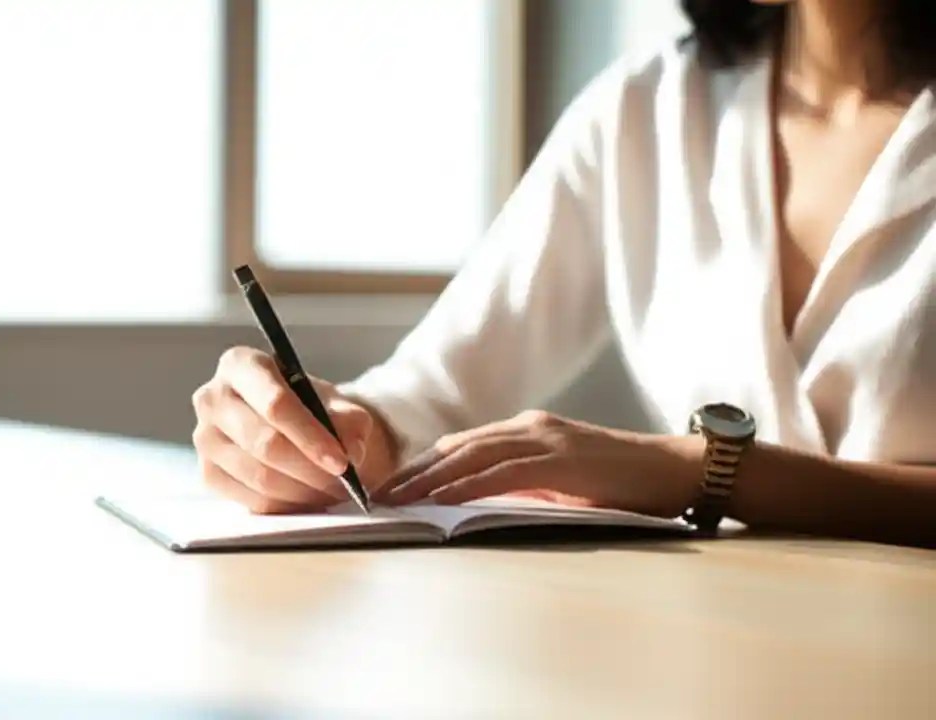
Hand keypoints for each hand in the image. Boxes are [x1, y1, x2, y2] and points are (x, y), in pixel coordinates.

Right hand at [191, 347, 385, 513]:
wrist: (295, 427)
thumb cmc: (312, 408)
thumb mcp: (338, 404)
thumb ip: (350, 421)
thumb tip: (351, 450)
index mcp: (241, 365)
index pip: (275, 404)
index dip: (311, 436)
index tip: (341, 462)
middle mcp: (213, 398)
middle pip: (264, 443)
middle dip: (310, 469)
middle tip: (342, 481)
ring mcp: (205, 438)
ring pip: (259, 477)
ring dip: (303, 491)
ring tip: (331, 489)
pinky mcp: (209, 473)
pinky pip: (252, 500)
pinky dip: (288, 505)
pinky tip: (308, 497)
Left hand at [383, 410, 702, 516]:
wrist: (678, 471)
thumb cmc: (626, 483)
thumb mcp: (564, 482)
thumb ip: (525, 484)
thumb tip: (482, 503)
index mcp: (529, 430)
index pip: (462, 445)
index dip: (424, 465)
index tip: (393, 486)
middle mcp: (531, 427)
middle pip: (456, 447)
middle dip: (413, 471)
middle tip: (378, 494)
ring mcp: (545, 439)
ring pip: (471, 455)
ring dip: (428, 478)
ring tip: (397, 499)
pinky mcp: (559, 458)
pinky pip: (500, 472)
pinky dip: (465, 485)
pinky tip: (441, 499)